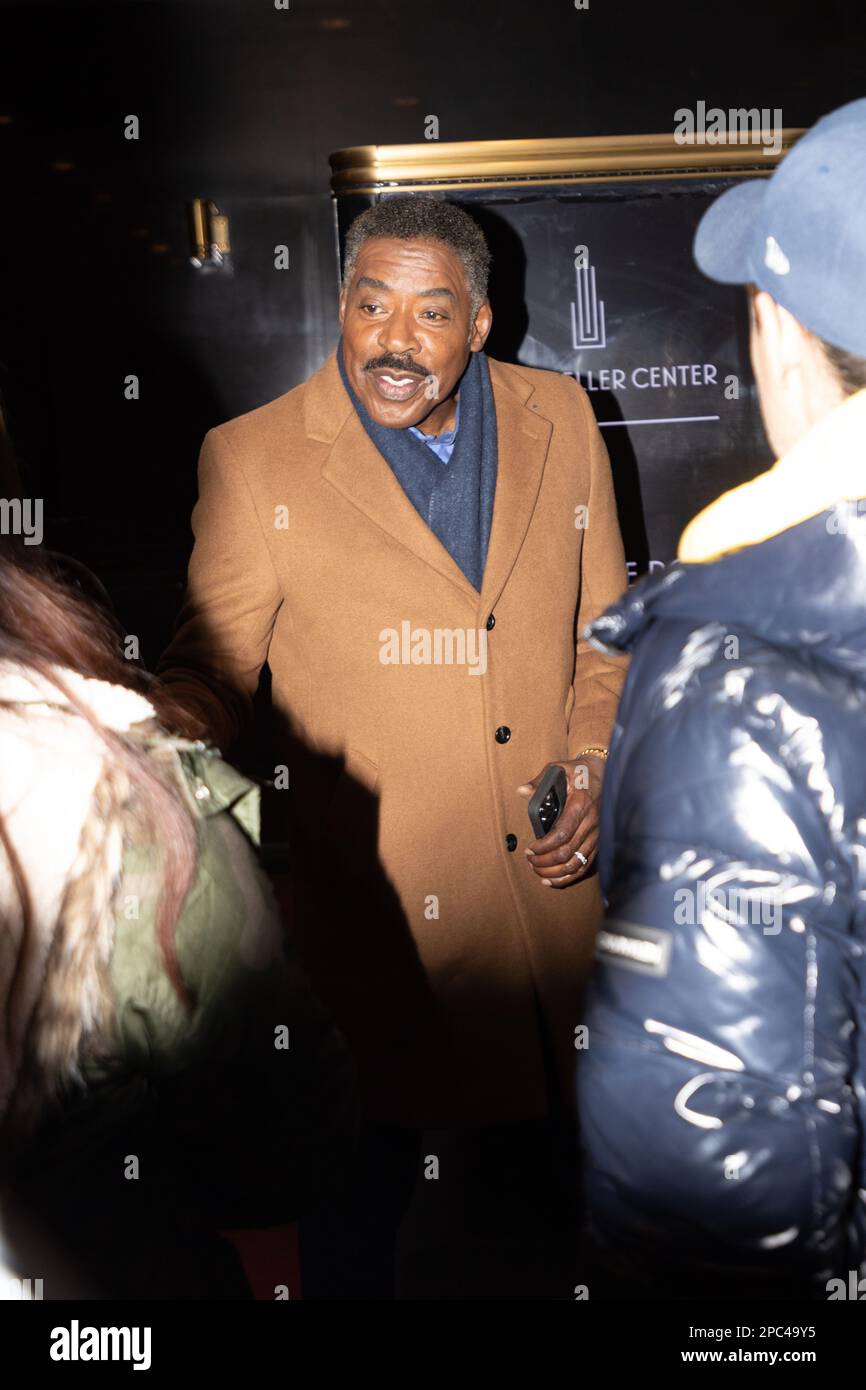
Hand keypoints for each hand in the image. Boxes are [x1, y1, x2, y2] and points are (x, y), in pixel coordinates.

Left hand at [517, 755, 604, 886]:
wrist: (606, 774)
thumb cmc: (580, 772)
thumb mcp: (559, 769)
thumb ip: (540, 781)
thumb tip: (522, 791)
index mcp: (581, 806)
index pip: (562, 834)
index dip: (544, 847)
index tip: (529, 850)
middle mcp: (592, 823)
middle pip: (567, 853)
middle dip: (545, 862)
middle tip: (530, 860)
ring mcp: (598, 835)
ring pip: (576, 863)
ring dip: (554, 872)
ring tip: (537, 871)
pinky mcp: (599, 842)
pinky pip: (585, 865)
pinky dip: (568, 877)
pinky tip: (552, 880)